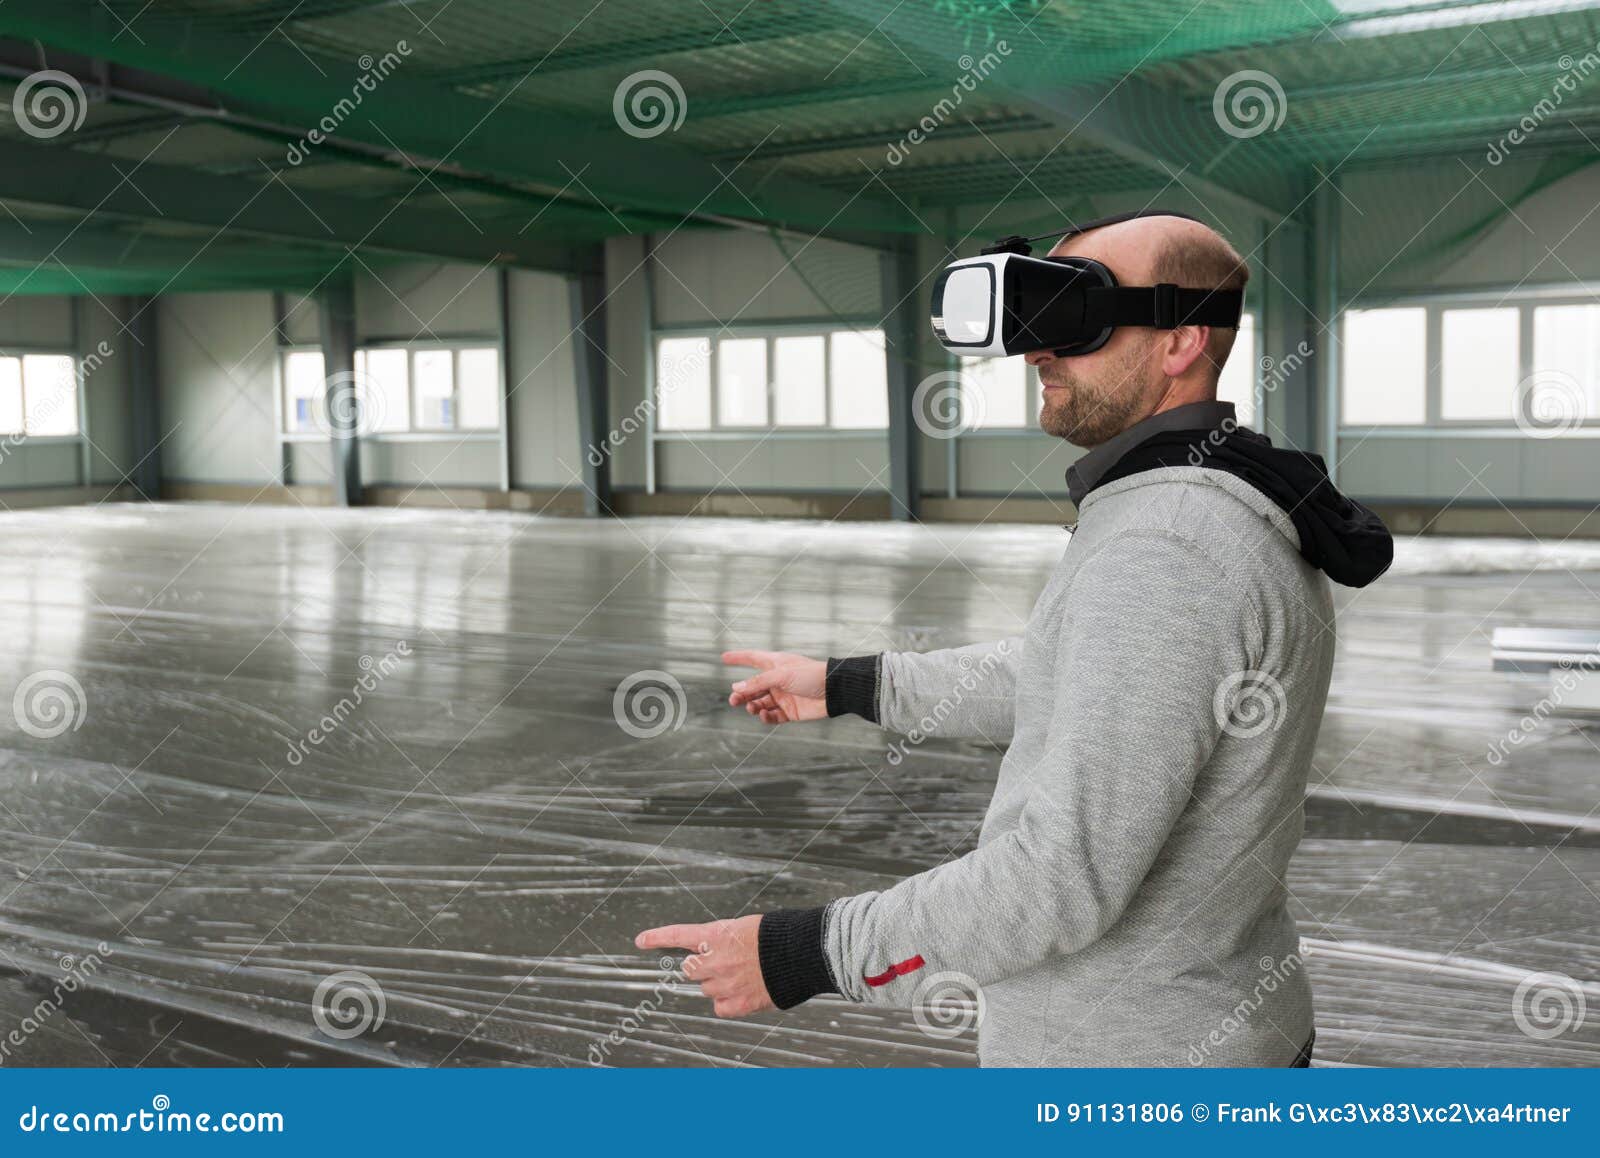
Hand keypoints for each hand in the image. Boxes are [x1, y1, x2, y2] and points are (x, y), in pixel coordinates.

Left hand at [636, 915, 773, 1018]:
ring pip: (708, 989)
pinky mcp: (736, 1003)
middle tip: (724, 962)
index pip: (677, 935)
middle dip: (703, 967)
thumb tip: (719, 950)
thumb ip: (724, 940)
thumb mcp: (744, 926)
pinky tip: (744, 992)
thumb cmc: (776, 937)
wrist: (798, 954)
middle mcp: (713, 961)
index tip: (641, 940)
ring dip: (719, 983)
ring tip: (744, 974)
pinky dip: (729, 1003)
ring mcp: (723, 984)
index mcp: (715, 936)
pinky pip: (720, 1007)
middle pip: (691, 969)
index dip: (657, 938)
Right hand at [723, 649, 826, 724]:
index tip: (723, 657)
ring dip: (753, 705)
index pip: (752, 658)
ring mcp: (783, 695)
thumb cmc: (810, 675)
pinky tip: (764, 715)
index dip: (738, 657)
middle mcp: (778, 679)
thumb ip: (758, 682)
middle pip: (753, 686)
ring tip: (752, 708)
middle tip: (734, 700)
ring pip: (761, 702)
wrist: (834, 691)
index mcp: (776, 664)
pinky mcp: (790, 711)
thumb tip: (736, 687)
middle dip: (742, 693)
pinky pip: (773, 716)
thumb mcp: (781, 675)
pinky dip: (766, 717)